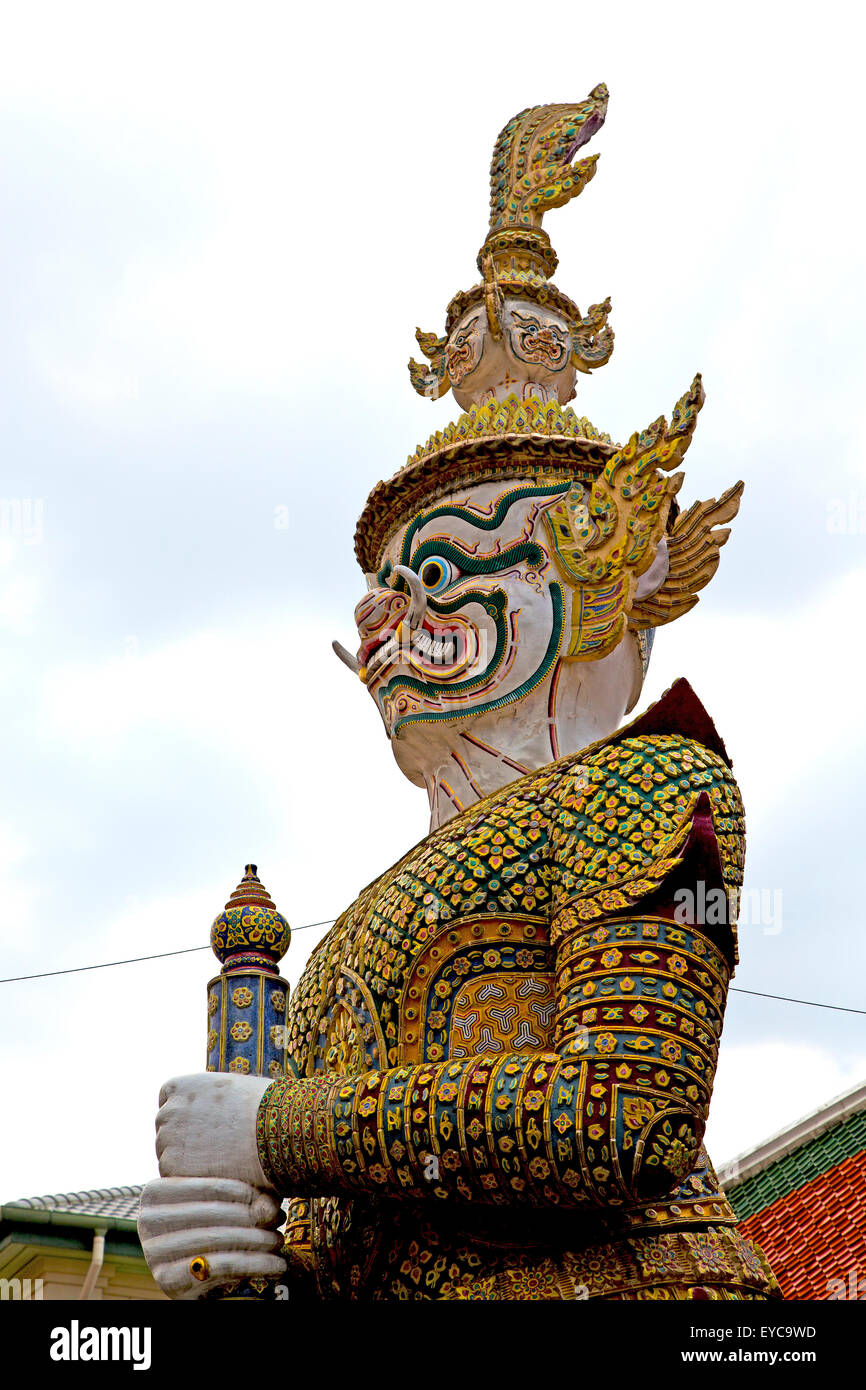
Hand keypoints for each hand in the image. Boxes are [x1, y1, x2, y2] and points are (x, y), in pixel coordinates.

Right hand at [138, 1177, 286, 1298]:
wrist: (194, 1274)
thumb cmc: (211, 1228)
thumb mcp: (223, 1207)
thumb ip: (247, 1199)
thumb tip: (267, 1207)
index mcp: (154, 1191)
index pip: (209, 1186)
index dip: (244, 1191)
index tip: (270, 1197)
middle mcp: (146, 1220)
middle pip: (213, 1213)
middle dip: (252, 1217)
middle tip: (279, 1219)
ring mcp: (153, 1251)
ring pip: (218, 1239)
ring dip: (257, 1241)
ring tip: (279, 1240)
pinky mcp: (166, 1280)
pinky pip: (219, 1267)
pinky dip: (253, 1265)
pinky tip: (276, 1264)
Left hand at [155, 1072, 272, 1188]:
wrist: (274, 1130)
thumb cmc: (264, 1109)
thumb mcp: (232, 1088)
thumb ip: (209, 1099)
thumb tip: (206, 1113)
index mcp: (180, 1086)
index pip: (170, 1102)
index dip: (188, 1116)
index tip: (206, 1126)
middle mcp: (168, 1110)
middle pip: (167, 1130)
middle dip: (185, 1139)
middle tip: (215, 1150)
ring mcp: (166, 1138)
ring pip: (169, 1154)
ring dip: (187, 1161)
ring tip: (219, 1163)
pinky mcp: (171, 1166)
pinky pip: (174, 1176)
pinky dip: (191, 1179)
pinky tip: (214, 1175)